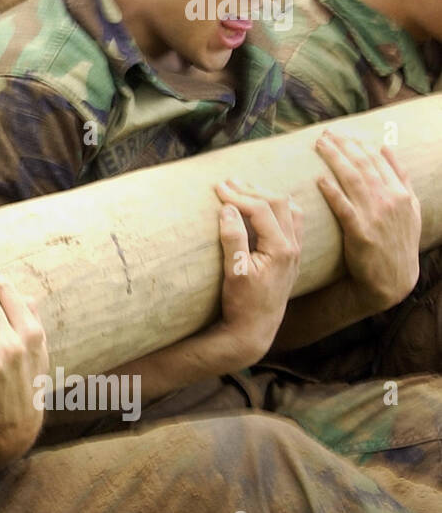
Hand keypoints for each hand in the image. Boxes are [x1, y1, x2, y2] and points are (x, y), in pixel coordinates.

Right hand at [214, 179, 303, 367]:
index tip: (217, 188)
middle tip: (227, 182)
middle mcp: (293, 247)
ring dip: (267, 195)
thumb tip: (228, 208)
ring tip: (244, 188)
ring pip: (289, 209)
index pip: (261, 209)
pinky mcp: (291, 256)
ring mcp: (295, 251)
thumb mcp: (234, 272)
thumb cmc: (242, 303)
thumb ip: (233, 238)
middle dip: (252, 189)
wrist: (254, 329)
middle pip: (278, 203)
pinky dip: (278, 207)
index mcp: (280, 249)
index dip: (238, 195)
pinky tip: (264, 206)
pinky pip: (293, 221)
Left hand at [315, 131, 419, 309]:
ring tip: (320, 146)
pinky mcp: (361, 232)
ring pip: (353, 180)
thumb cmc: (397, 241)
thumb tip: (386, 147)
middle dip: (344, 146)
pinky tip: (320, 179)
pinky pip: (344, 207)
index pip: (378, 161)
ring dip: (336, 160)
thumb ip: (400, 178)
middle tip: (325, 133)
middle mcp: (390, 200)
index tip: (341, 132)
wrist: (394, 278)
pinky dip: (333, 191)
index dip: (358, 144)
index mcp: (401, 193)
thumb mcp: (409, 208)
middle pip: (364, 165)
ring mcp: (376, 216)